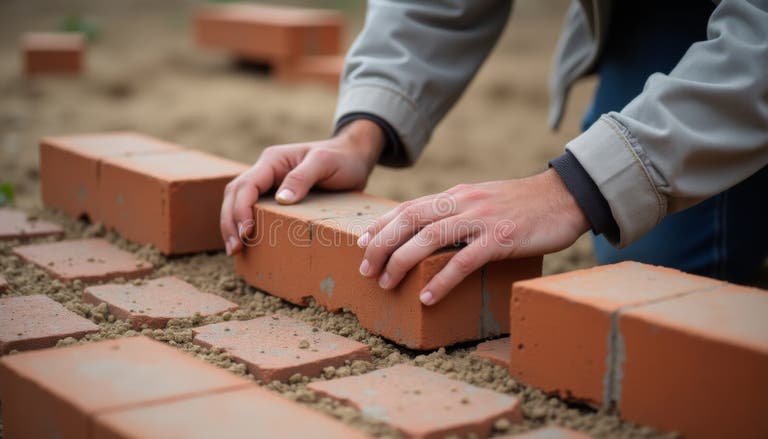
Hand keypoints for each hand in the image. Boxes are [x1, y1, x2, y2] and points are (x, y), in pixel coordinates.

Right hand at [221, 119, 384, 255]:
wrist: (354, 158)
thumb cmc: (342, 158)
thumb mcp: (324, 163)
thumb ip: (302, 177)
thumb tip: (281, 199)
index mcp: (273, 160)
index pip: (246, 185)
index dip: (241, 209)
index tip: (247, 231)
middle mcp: (266, 171)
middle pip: (235, 194)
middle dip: (230, 221)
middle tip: (235, 249)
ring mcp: (270, 183)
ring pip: (239, 202)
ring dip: (233, 225)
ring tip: (235, 250)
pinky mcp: (277, 196)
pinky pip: (254, 209)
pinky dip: (245, 225)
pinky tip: (247, 243)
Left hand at [356, 169, 590, 304]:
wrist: (564, 196)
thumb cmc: (522, 204)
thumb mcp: (482, 200)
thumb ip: (456, 211)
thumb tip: (428, 232)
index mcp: (456, 194)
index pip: (408, 207)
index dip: (381, 225)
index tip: (361, 244)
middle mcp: (463, 202)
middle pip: (409, 221)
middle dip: (380, 245)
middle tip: (365, 270)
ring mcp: (481, 220)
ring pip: (429, 239)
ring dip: (401, 263)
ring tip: (386, 284)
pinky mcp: (501, 239)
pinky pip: (464, 261)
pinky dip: (442, 280)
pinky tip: (427, 298)